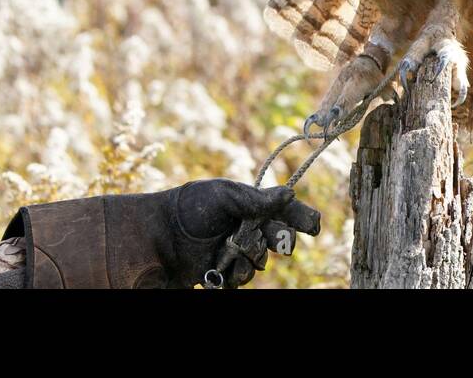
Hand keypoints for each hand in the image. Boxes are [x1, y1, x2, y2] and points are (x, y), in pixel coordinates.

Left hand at [164, 180, 320, 287]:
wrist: (158, 236)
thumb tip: (290, 193)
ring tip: (231, 254)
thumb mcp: (224, 195)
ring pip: (260, 263)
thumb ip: (257, 199)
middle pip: (279, 240)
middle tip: (270, 239)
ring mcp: (235, 252)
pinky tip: (219, 267)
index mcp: (250, 205)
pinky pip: (240, 279)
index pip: (285, 212)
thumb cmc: (190, 208)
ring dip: (250, 260)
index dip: (302, 219)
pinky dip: (233, 274)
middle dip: (277, 241)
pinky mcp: (222, 271)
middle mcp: (247, 228)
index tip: (314, 227)